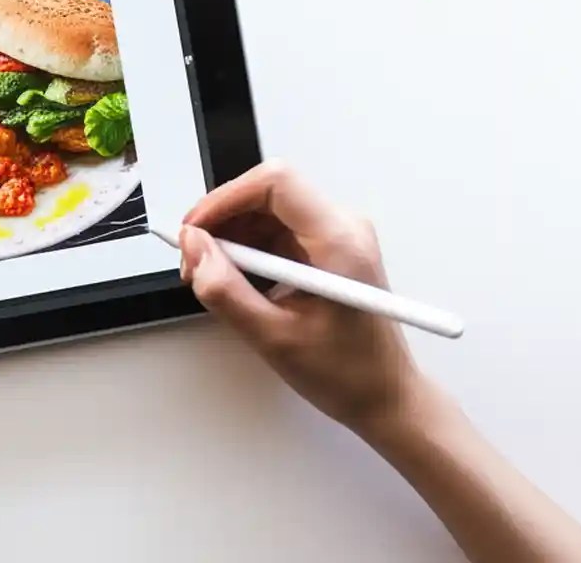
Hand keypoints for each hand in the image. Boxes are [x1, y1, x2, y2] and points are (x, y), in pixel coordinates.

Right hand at [179, 161, 425, 432]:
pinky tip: (239, 284)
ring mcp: (337, 236)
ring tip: (214, 279)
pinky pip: (277, 231)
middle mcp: (343, 228)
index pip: (276, 184)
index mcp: (340, 242)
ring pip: (267, 211)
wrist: (386, 397)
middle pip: (267, 194)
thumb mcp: (273, 337)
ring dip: (232, 238)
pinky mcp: (327, 249)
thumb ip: (225, 290)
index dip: (224, 199)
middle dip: (222, 221)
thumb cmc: (348, 373)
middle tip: (195, 261)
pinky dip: (249, 251)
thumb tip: (194, 248)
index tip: (195, 230)